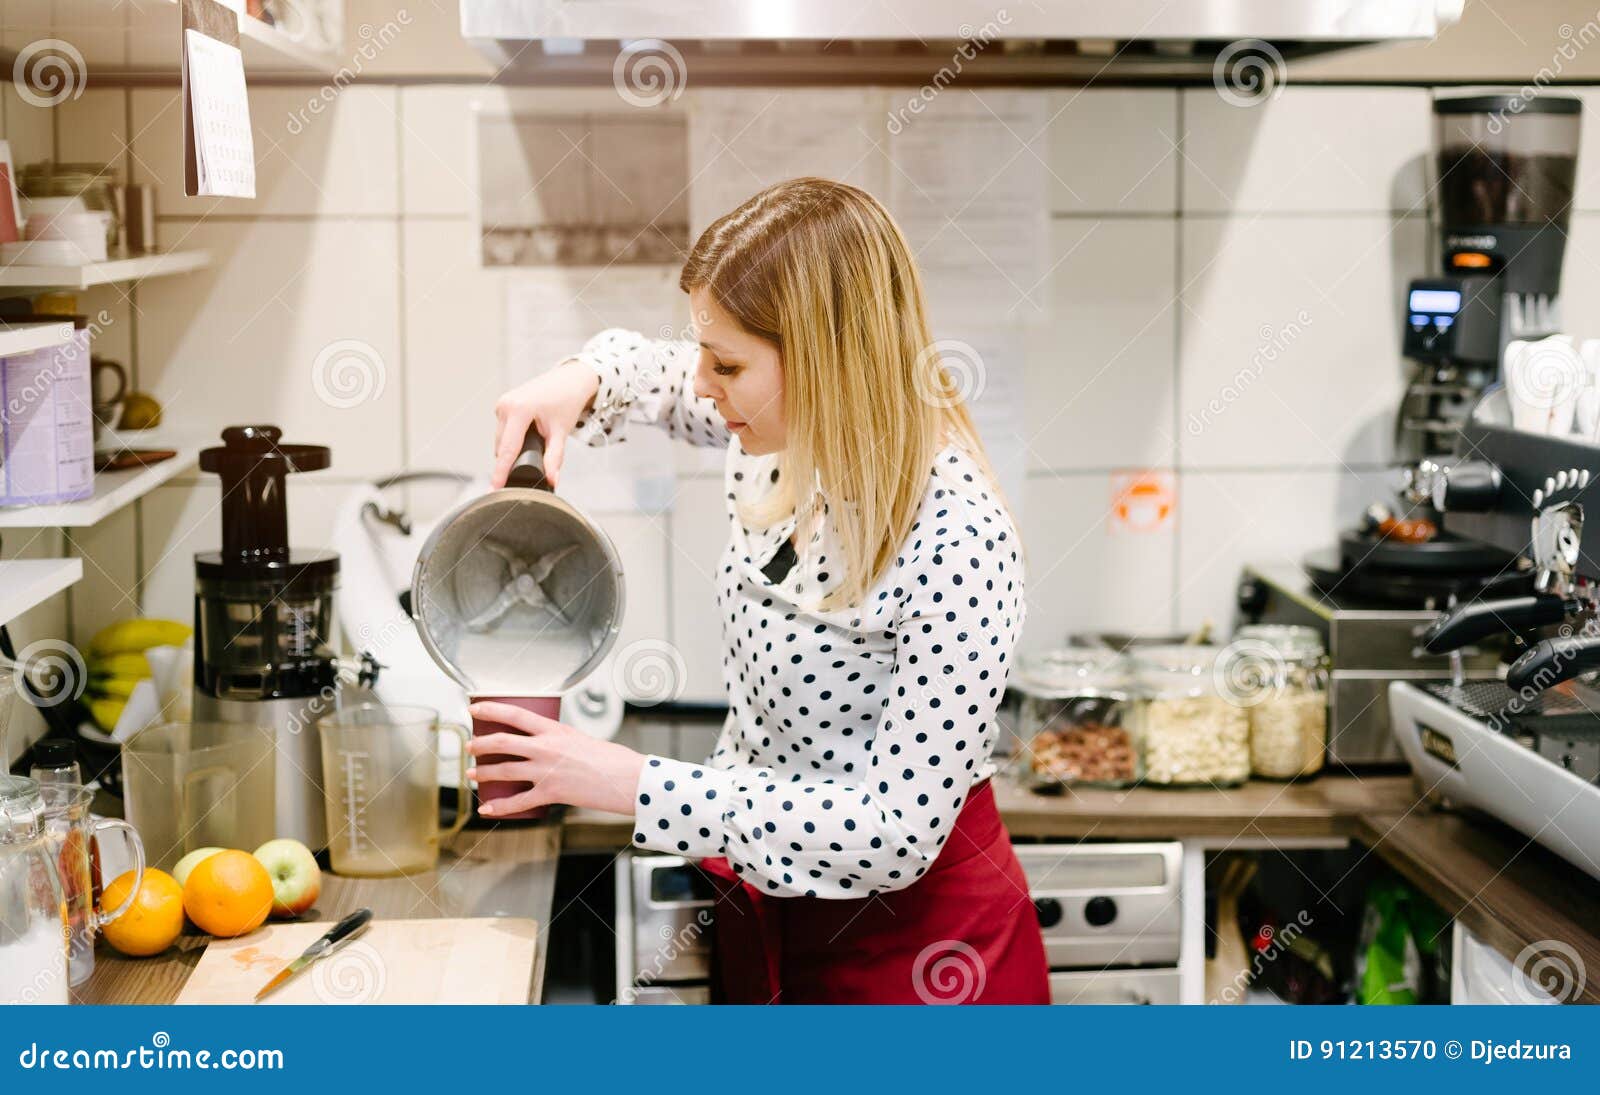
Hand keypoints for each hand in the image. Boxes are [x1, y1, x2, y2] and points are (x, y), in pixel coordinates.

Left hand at [465, 701, 644, 815]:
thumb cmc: (610, 759)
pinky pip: (518, 802)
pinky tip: (488, 809)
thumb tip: (541, 747)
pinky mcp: (551, 793)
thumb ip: (558, 741)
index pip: (514, 714)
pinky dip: (499, 807)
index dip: (490, 709)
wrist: (627, 779)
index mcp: (554, 729)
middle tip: (470, 746)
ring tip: (472, 775)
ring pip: (504, 770)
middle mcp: (546, 748)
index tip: (475, 708)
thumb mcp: (580, 739)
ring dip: (483, 773)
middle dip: (480, 744)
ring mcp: (546, 771)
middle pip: (501, 742)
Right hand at [491, 359, 600, 488]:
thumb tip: (551, 479)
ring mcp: (502, 404)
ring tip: (534, 444)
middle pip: (502, 447)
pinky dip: (512, 438)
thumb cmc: (567, 401)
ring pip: (501, 439)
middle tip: (534, 462)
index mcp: (518, 410)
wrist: (570, 380)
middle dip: (513, 459)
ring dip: (512, 449)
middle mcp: (505, 405)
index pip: (507, 449)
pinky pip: (503, 430)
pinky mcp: (503, 405)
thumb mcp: (561, 432)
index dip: (501, 472)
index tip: (494, 488)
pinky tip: (526, 438)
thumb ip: (555, 458)